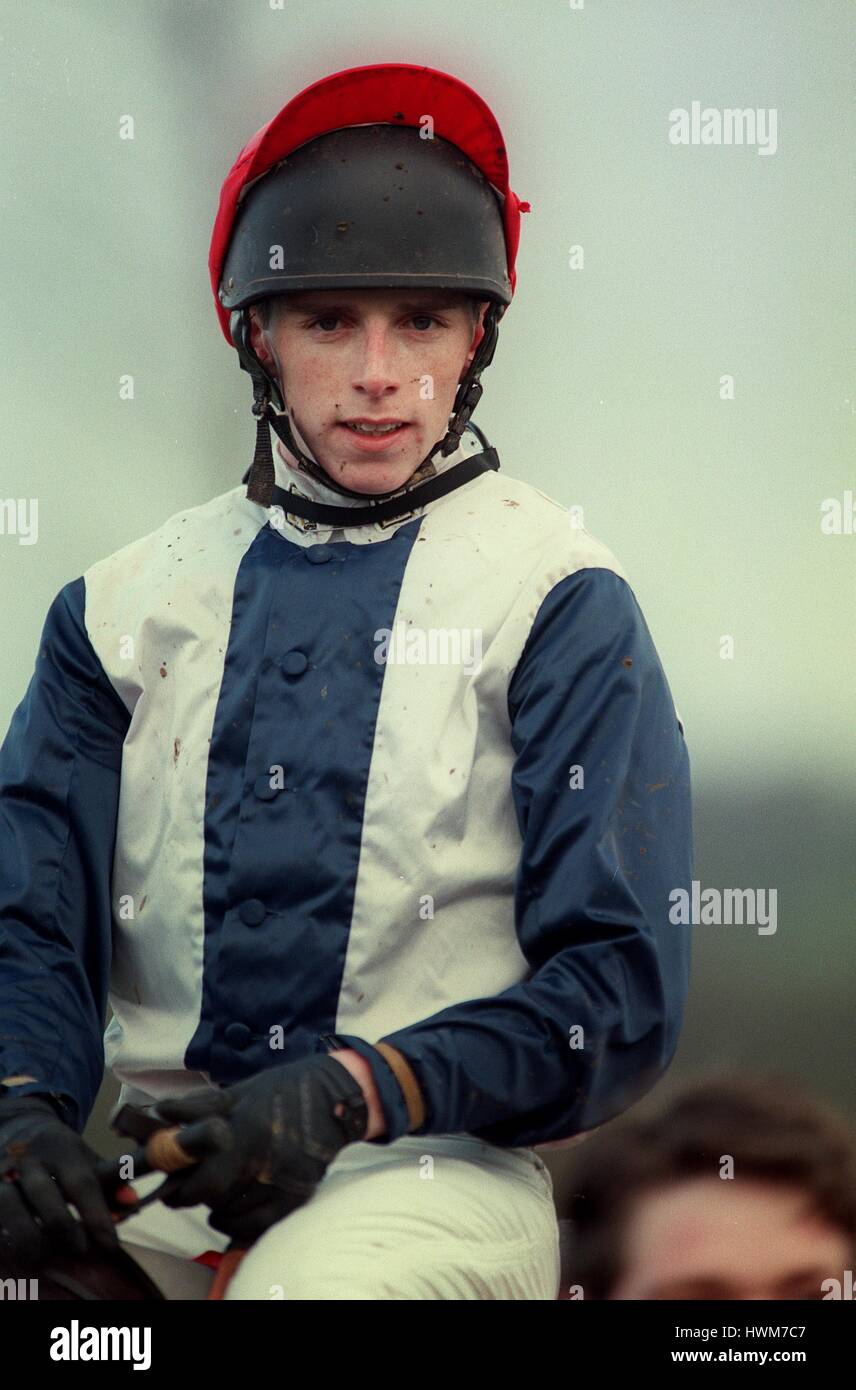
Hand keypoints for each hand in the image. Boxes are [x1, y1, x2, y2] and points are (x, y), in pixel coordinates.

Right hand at [0, 1096, 133, 1272]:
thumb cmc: (59, 1154)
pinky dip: (7, 1237)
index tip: (110, 1244)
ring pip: (10, 1206)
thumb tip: (131, 1202)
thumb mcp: (85, 1159)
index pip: (81, 1182)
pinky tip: (21, 1250)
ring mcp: (2, 1173)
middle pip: (43, 1193)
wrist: (17, 1129)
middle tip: (80, 1250)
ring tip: (44, 1256)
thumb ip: (109, 1182)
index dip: (96, 1215)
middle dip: (63, 1226)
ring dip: (29, 1236)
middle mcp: (29, 1158)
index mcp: (61, 1148)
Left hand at [150, 1055, 368, 1235]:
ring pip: (234, 1215)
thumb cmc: (285, 1089)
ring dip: (217, 1206)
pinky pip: (257, 1226)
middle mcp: (264, 1164)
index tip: (172, 1184)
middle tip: (190, 1186)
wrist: (335, 1098)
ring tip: (216, 1190)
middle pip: (215, 1199)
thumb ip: (202, 1107)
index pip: (202, 1182)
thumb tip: (163, 1111)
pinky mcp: (297, 1197)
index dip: (181, 1188)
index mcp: (246, 1133)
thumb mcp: (241, 1091)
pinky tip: (232, 1208)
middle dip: (195, 1195)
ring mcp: (282, 1184)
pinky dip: (238, 1222)